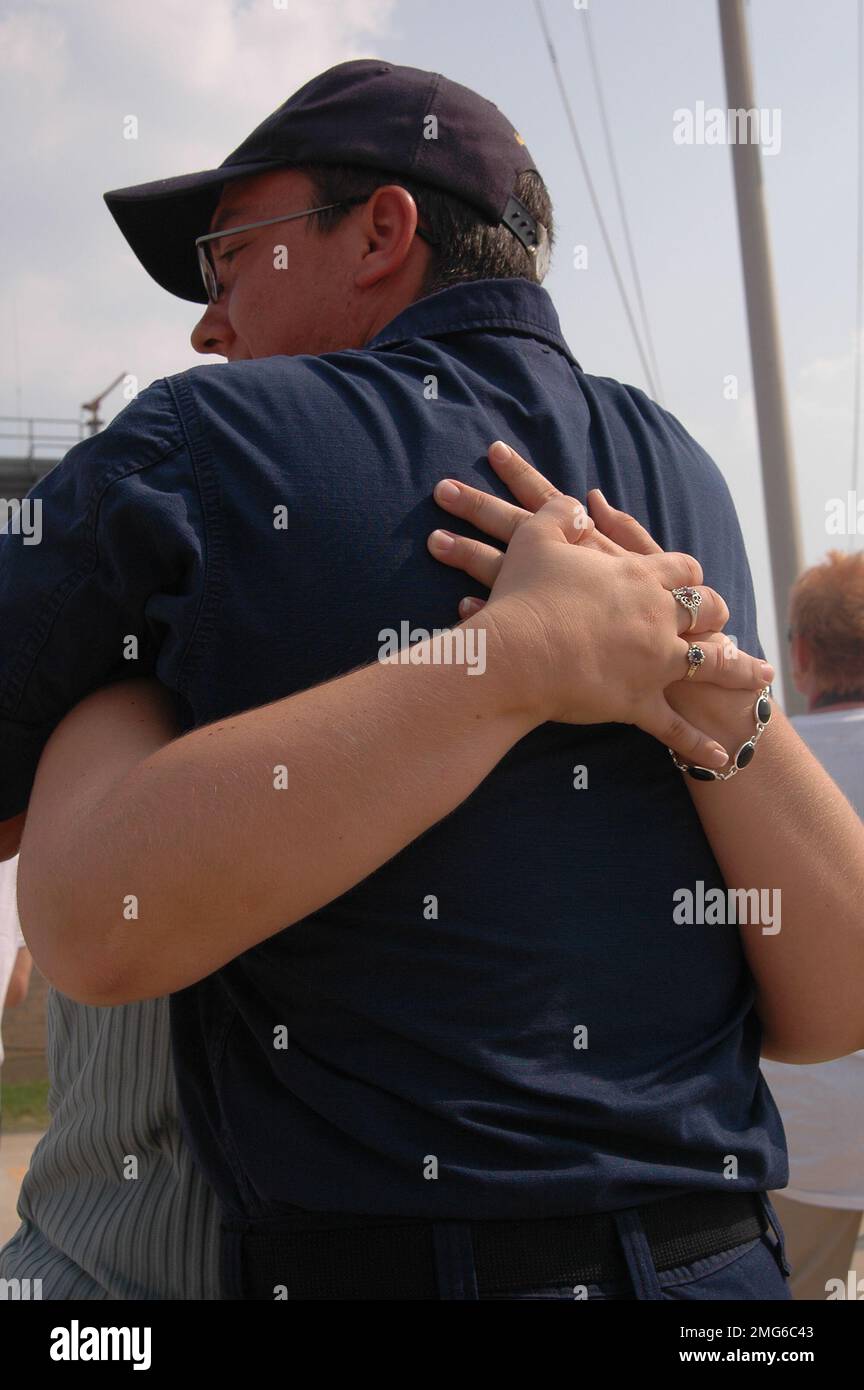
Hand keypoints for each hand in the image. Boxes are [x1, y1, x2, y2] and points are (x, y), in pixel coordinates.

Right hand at [427, 442, 772, 766]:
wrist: (514, 653)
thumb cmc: (522, 595)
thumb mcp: (536, 538)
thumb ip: (561, 514)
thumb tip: (577, 505)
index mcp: (637, 576)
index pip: (682, 568)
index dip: (688, 574)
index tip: (689, 580)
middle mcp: (657, 617)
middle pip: (709, 608)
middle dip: (717, 613)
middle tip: (721, 619)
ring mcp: (654, 663)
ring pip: (713, 663)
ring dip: (739, 668)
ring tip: (760, 676)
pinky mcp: (639, 704)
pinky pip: (677, 730)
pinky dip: (700, 745)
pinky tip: (721, 757)